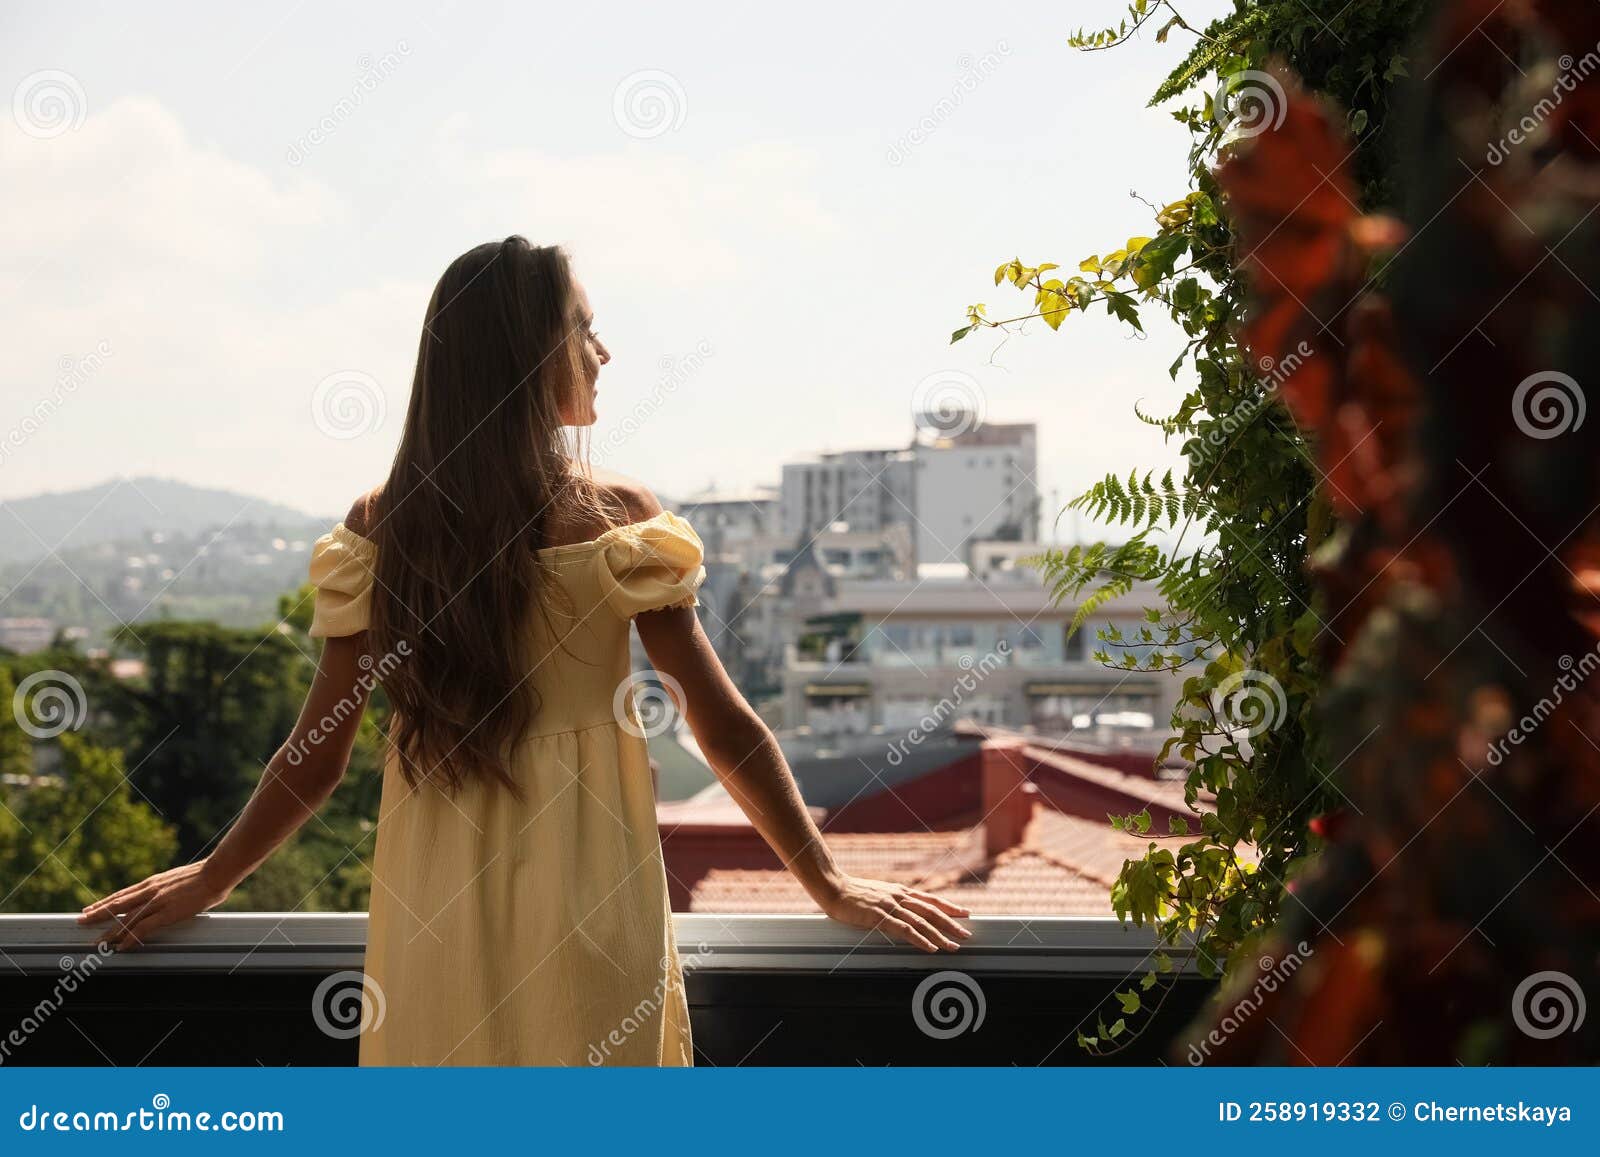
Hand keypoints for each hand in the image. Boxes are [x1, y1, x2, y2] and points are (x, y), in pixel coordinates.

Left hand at [77, 861, 232, 950]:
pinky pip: (144, 927)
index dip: (104, 902)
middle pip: (118, 904)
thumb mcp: (180, 879)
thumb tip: (169, 894)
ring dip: (110, 931)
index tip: (90, 908)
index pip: (122, 894)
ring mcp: (157, 901)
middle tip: (81, 921)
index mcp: (153, 882)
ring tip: (96, 942)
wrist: (217, 872)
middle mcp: (150, 890)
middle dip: (97, 914)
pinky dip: (131, 937)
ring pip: (126, 918)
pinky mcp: (167, 912)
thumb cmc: (205, 875)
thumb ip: (169, 888)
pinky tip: (122, 946)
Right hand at [815, 874, 972, 952]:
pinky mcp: (879, 917)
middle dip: (952, 923)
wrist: (834, 887)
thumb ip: (893, 900)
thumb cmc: (853, 892)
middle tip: (967, 934)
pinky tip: (930, 947)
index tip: (965, 913)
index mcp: (900, 891)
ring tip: (953, 945)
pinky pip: (904, 930)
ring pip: (922, 922)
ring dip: (940, 935)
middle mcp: (899, 897)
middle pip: (931, 911)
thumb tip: (905, 909)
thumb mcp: (879, 892)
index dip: (949, 907)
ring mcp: (890, 906)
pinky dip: (920, 939)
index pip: (930, 899)